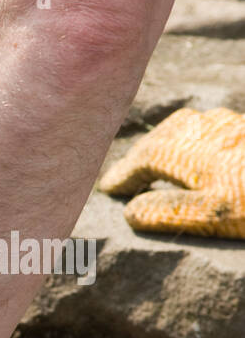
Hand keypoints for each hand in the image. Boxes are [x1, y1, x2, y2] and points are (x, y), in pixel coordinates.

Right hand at [99, 107, 244, 238]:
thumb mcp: (211, 215)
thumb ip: (165, 212)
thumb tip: (130, 212)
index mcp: (185, 147)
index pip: (142, 158)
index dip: (123, 175)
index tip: (107, 189)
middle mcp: (203, 126)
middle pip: (161, 137)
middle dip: (140, 156)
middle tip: (127, 176)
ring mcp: (229, 122)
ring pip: (185, 129)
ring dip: (165, 145)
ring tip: (157, 165)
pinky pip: (207, 130)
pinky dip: (190, 143)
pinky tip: (196, 156)